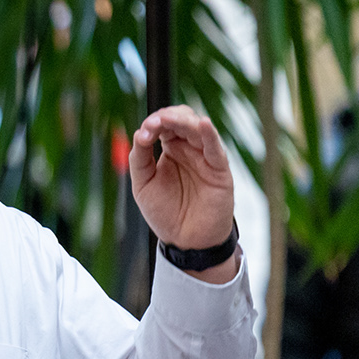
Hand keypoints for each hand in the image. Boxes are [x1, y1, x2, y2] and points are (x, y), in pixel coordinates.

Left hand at [131, 106, 235, 280]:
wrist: (186, 241)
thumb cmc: (166, 212)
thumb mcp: (143, 184)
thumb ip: (139, 158)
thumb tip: (140, 133)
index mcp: (170, 149)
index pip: (164, 124)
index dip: (153, 122)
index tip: (143, 135)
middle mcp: (189, 148)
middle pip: (182, 118)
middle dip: (166, 117)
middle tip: (153, 124)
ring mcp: (205, 157)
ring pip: (197, 128)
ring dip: (182, 120)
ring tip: (168, 120)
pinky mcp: (219, 169)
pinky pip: (216, 147)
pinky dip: (210, 134)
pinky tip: (203, 124)